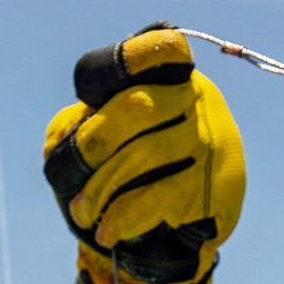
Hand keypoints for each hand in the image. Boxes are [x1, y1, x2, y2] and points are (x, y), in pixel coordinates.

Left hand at [42, 26, 245, 283]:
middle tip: (64, 179)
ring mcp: (213, 142)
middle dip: (89, 147)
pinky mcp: (219, 188)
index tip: (85, 95)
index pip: (151, 49)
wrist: (179, 234)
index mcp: (171, 74)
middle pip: (134, 108)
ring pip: (144, 155)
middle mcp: (198, 99)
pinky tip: (107, 231)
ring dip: (100, 189)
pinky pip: (160, 198)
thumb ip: (85, 123)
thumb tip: (70, 139)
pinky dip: (124, 217)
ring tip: (82, 213)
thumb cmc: (133, 172)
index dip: (110, 66)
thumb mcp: (104, 137)